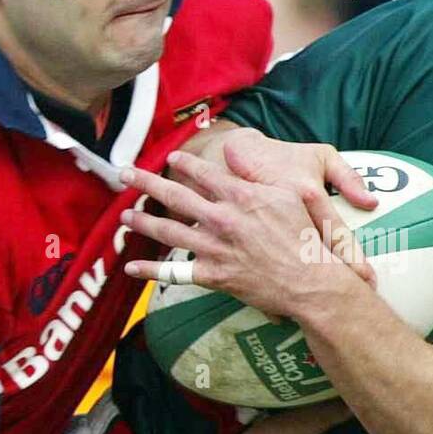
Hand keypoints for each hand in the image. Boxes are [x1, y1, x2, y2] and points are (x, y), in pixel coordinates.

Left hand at [125, 125, 377, 284]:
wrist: (308, 280)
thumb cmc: (303, 237)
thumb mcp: (287, 194)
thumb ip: (255, 175)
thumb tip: (233, 153)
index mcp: (239, 196)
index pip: (203, 173)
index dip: (184, 164)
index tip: (170, 158)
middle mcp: (221, 218)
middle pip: (175, 196)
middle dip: (146, 183)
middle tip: (125, 174)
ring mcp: (214, 248)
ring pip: (168, 231)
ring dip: (142, 222)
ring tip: (124, 216)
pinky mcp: (212, 275)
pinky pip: (175, 272)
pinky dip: (151, 271)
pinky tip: (131, 267)